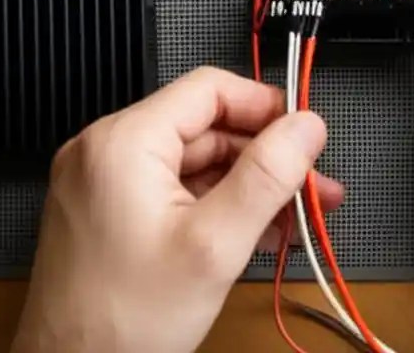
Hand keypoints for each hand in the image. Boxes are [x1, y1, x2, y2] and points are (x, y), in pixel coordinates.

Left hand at [11, 67, 343, 352]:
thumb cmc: (119, 323)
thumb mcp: (215, 245)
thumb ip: (267, 176)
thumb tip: (305, 126)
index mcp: (122, 143)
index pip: (209, 89)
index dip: (266, 107)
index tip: (305, 134)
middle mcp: (104, 152)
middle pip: (206, 128)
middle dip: (265, 158)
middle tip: (311, 188)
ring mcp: (101, 183)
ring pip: (193, 163)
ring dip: (247, 186)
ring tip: (293, 218)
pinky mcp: (106, 213)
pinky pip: (173, 191)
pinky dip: (216, 206)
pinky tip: (253, 233)